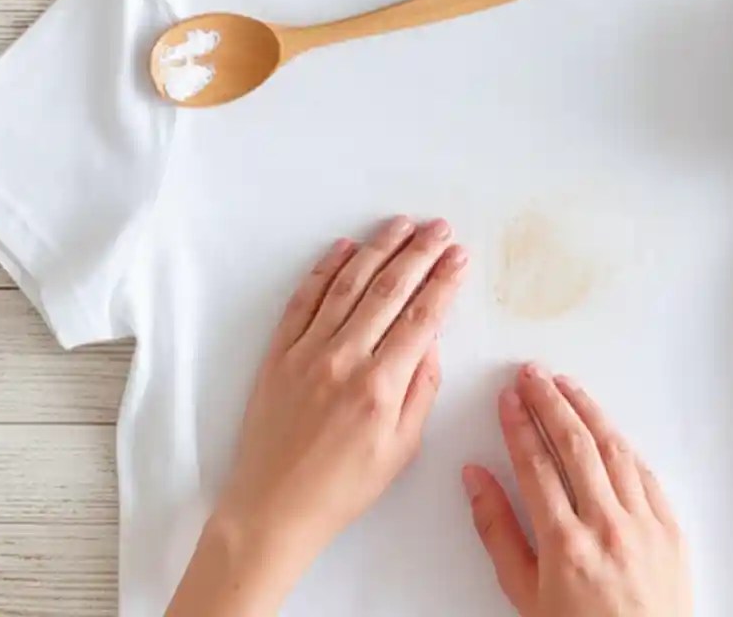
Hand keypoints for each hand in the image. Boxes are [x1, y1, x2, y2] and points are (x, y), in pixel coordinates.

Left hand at [168, 216, 467, 616]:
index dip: (444, 282)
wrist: (272, 507)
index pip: (421, 317)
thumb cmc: (342, 488)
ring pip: (347, 285)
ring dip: (378, 249)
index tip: (460, 257)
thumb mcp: (401, 449)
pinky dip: (324, 270)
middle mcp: (343, 359)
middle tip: (440, 228)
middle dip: (419, 252)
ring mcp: (307, 352)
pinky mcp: (278, 354)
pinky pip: (304, 300)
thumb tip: (429, 342)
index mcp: (380, 386)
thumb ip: (421, 391)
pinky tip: (344, 248)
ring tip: (401, 225)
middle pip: (388, 290)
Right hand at [463, 365, 693, 616]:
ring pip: (613, 449)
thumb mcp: (524, 595)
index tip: (507, 400)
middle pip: (575, 444)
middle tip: (531, 375)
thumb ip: (498, 532)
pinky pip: (644, 472)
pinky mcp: (670, 528)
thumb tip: (477, 479)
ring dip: (587, 410)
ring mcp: (645, 524)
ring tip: (565, 386)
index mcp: (566, 543)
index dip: (519, 425)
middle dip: (549, 402)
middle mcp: (608, 526)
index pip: (536, 464)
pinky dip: (622, 444)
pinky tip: (607, 428)